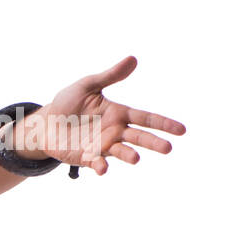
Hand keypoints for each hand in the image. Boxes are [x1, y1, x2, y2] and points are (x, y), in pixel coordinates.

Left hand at [5, 56, 185, 175]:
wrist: (45, 123)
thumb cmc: (68, 103)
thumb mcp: (87, 86)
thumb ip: (109, 75)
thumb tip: (133, 59)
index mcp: (118, 114)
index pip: (146, 118)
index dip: (163, 123)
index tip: (182, 130)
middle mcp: (115, 131)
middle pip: (138, 137)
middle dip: (153, 142)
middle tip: (168, 148)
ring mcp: (102, 146)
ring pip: (120, 151)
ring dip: (128, 155)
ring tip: (136, 158)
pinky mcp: (86, 157)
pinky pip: (96, 163)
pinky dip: (100, 166)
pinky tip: (102, 168)